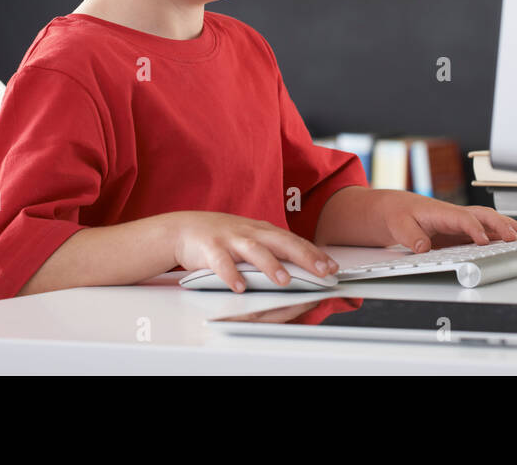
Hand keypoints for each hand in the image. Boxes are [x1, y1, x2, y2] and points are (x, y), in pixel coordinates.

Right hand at [170, 211, 339, 292]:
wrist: (183, 228)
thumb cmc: (221, 237)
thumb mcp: (250, 238)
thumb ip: (272, 249)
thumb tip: (301, 266)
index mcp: (262, 231)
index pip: (294, 241)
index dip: (314, 253)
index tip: (333, 266)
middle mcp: (250, 233)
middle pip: (281, 242)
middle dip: (304, 256)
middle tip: (322, 271)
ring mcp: (230, 239)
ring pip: (254, 251)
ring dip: (270, 266)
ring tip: (285, 281)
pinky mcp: (209, 248)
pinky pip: (222, 263)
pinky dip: (231, 275)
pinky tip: (240, 287)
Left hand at [376, 192, 516, 253]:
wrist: (396, 209)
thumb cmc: (398, 214)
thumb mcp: (398, 226)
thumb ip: (411, 237)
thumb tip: (423, 247)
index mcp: (441, 212)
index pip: (463, 218)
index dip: (474, 229)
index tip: (483, 242)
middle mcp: (455, 215)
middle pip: (483, 216)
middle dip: (501, 225)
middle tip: (515, 237)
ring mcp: (460, 222)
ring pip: (489, 221)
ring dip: (508, 227)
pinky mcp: (462, 231)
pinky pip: (485, 230)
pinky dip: (501, 234)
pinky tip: (514, 240)